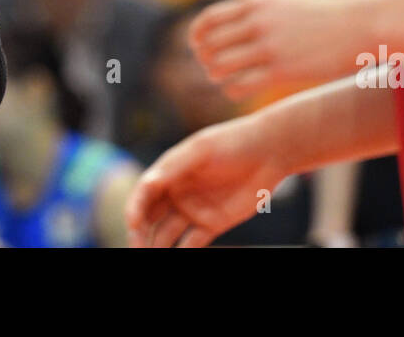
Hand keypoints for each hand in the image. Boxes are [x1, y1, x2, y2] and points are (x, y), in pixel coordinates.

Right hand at [125, 117, 288, 246]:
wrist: (268, 151)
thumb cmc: (232, 142)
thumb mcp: (202, 149)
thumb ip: (174, 166)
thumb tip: (149, 182)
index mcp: (169, 172)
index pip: (144, 194)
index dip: (135, 209)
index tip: (134, 225)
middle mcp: (176, 192)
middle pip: (150, 218)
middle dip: (140, 234)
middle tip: (137, 250)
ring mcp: (193, 210)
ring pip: (166, 235)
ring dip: (157, 248)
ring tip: (152, 259)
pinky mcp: (211, 224)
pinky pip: (190, 244)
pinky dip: (180, 255)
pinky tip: (174, 260)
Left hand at [190, 0, 374, 100]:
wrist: (360, 25)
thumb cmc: (326, 16)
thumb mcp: (286, 2)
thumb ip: (260, 10)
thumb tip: (235, 22)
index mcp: (256, 2)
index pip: (208, 19)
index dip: (197, 37)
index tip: (198, 47)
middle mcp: (257, 22)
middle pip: (210, 45)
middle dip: (207, 60)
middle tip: (214, 68)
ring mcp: (268, 46)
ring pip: (220, 67)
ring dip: (218, 77)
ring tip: (226, 80)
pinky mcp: (281, 70)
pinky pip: (240, 85)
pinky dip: (233, 90)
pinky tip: (239, 90)